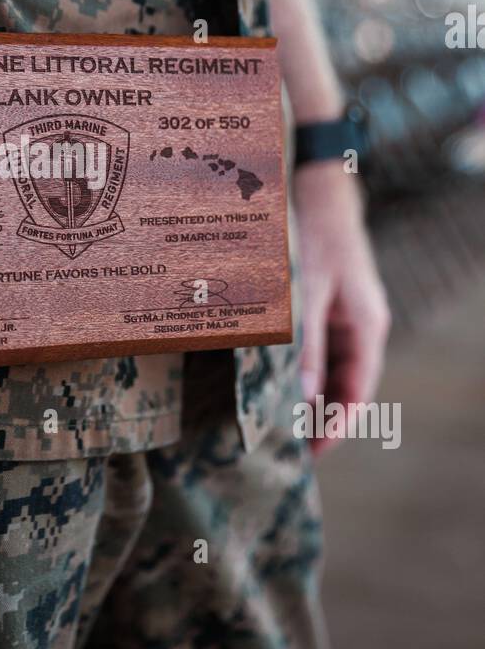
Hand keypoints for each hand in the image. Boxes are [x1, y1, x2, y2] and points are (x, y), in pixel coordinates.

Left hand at [294, 162, 391, 454]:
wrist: (320, 197)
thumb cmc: (315, 240)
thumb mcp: (306, 292)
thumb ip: (305, 343)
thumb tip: (302, 395)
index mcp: (367, 326)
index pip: (358, 390)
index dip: (338, 423)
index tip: (315, 451)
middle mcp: (362, 328)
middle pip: (347, 386)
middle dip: (324, 418)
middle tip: (292, 449)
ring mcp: (347, 320)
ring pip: (333, 371)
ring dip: (313, 398)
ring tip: (283, 427)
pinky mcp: (329, 311)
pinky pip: (320, 352)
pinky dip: (305, 372)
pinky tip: (280, 386)